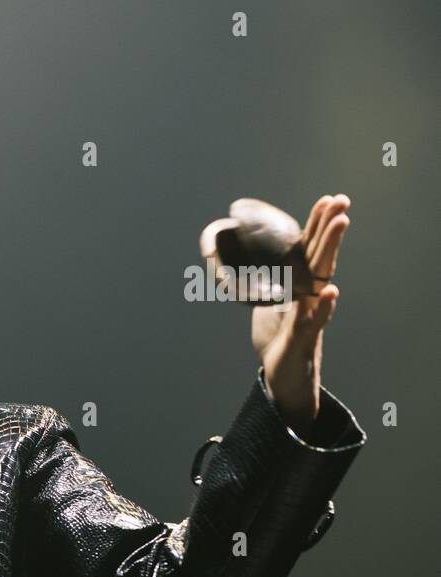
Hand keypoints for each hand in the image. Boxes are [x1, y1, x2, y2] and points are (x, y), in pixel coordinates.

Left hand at [250, 193, 349, 438]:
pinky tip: (332, 292)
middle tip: (342, 200)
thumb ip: (260, 285)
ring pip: (321, 279)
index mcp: (299, 286)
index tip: (328, 200)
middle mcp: (309, 296)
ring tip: (342, 225)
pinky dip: (323, 308)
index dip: (318, 226)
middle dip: (330, 227)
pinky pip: (314, 321)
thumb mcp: (264, 305)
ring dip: (331, 251)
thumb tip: (235, 266)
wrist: (283, 376)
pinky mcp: (302, 338)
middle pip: (320, 256)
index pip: (311, 250)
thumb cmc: (278, 339)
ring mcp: (309, 315)